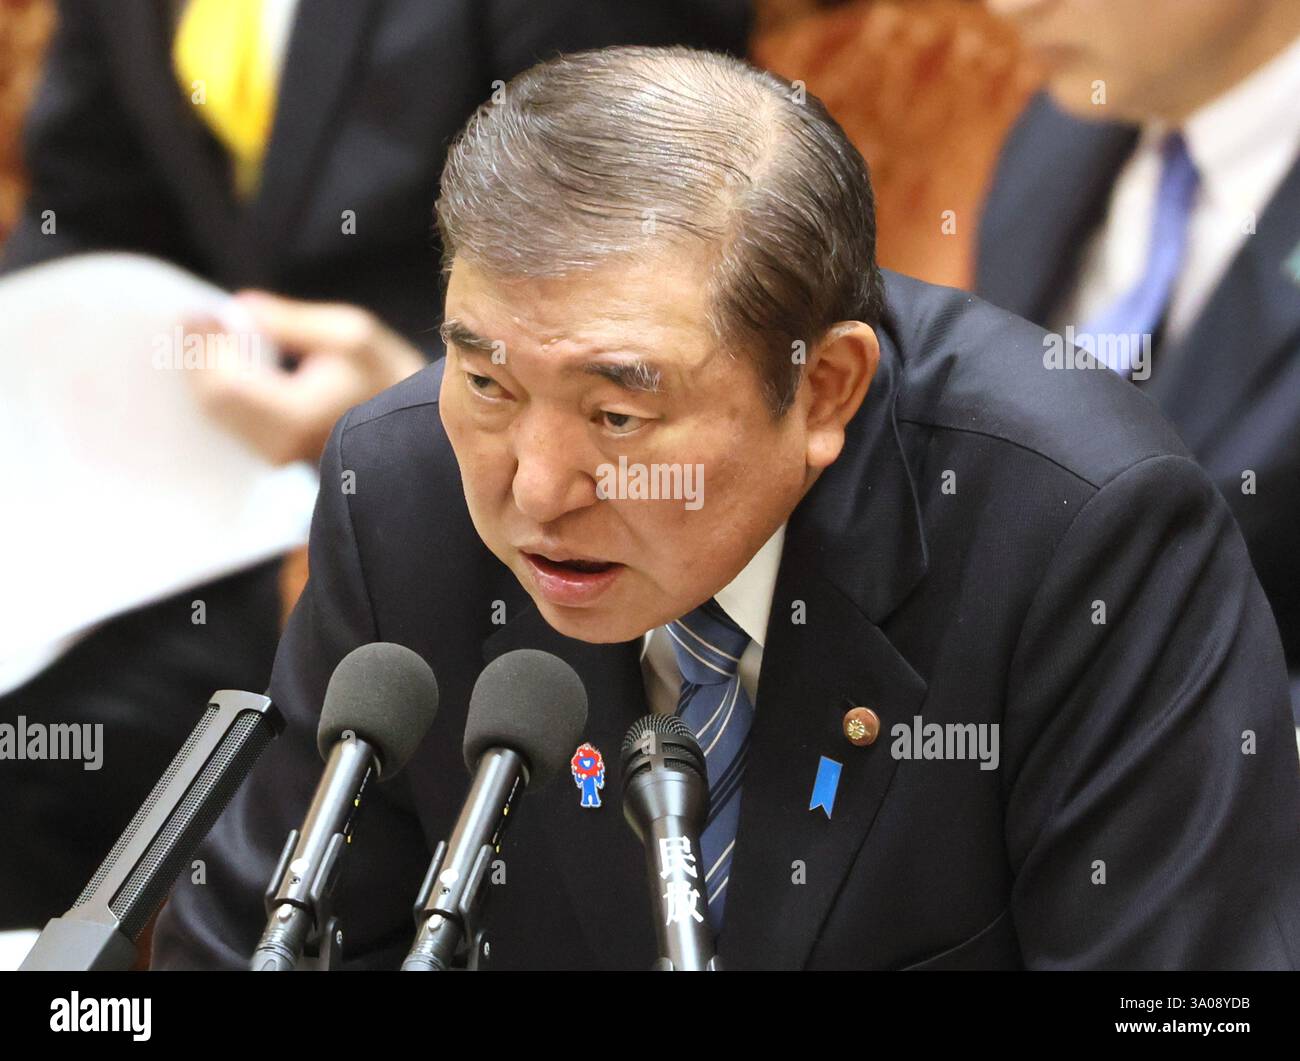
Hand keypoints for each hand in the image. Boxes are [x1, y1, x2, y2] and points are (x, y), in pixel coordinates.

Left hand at [184, 291, 425, 465]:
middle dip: (201, 356)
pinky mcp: (275, 456)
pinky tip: (226, 361)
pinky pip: (231, 421)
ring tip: (211, 333)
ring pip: (217, 413)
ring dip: (207, 371)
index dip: (205, 346)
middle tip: (197, 317)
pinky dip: (220, 388)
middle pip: (214, 400)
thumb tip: (237, 309)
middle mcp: (280, 447)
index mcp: (298, 418)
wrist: (416, 426)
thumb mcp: (350, 333)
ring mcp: (277, 457)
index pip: (227, 384)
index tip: (198, 310)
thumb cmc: (389, 377)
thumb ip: (290, 321)